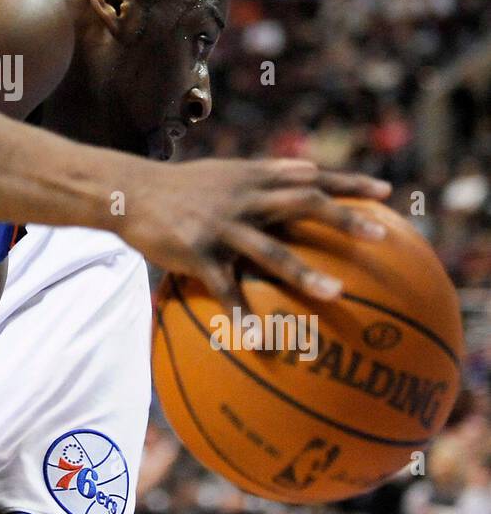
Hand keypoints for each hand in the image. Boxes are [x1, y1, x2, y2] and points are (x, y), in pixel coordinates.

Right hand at [122, 157, 390, 307]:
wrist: (128, 192)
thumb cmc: (182, 186)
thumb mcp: (225, 171)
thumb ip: (266, 175)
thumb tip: (310, 171)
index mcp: (253, 177)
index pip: (310, 174)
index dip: (348, 181)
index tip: (387, 191)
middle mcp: (243, 197)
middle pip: (302, 204)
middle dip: (343, 218)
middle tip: (381, 236)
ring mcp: (220, 226)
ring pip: (269, 250)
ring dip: (304, 272)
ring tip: (336, 293)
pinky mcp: (197, 253)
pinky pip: (225, 289)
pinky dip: (244, 316)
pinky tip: (262, 342)